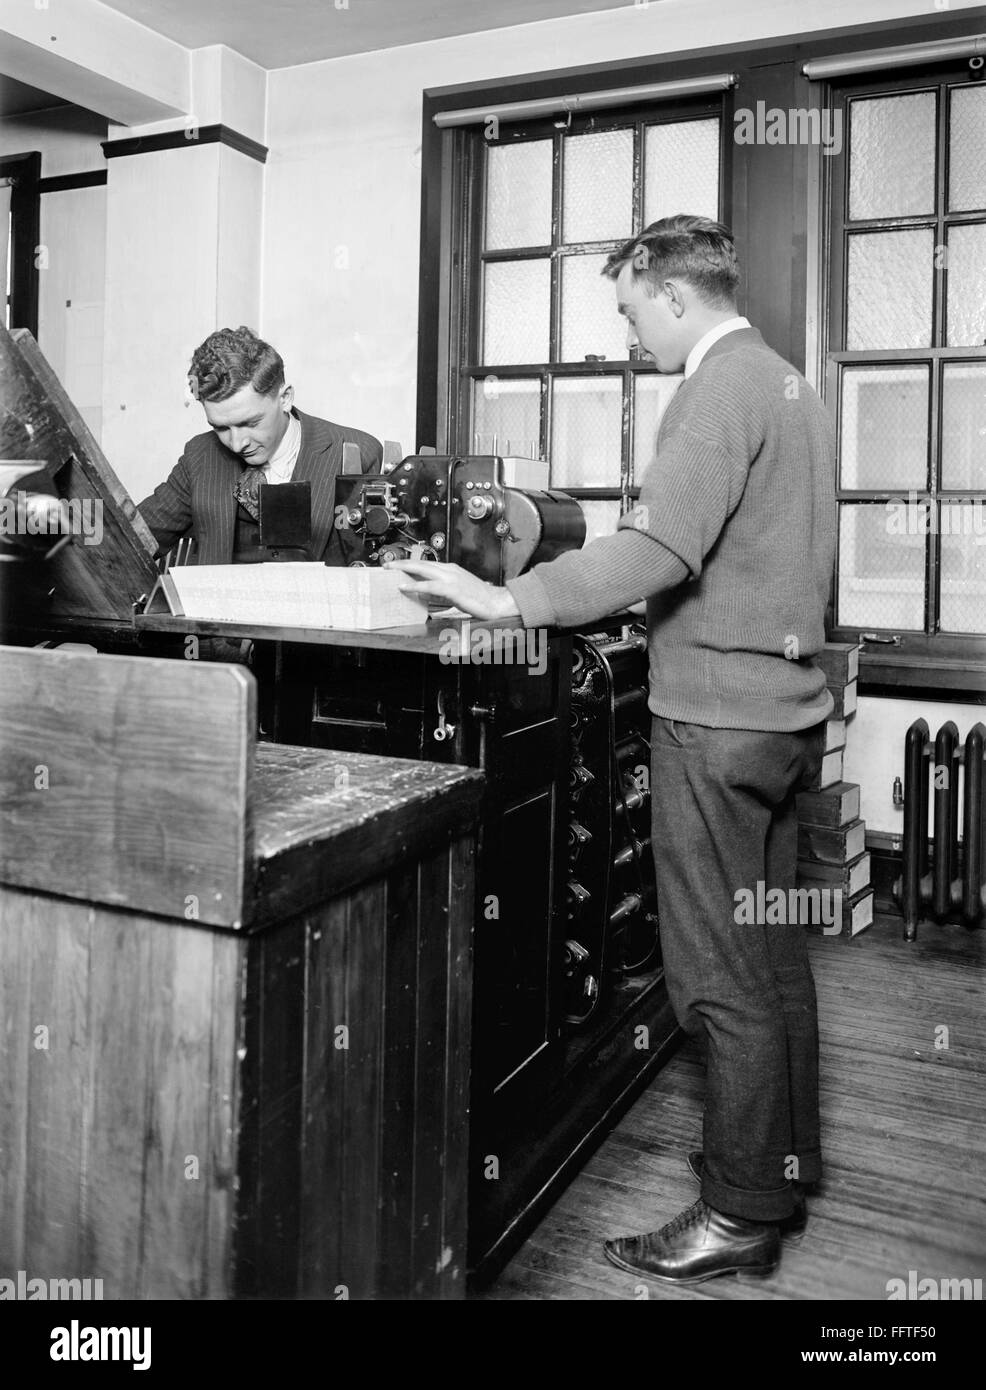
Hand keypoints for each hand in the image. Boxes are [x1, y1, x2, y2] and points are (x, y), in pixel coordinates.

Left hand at [384, 559, 520, 620]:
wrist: (497, 602)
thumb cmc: (481, 599)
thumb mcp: (458, 592)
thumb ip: (442, 591)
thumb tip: (426, 595)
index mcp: (452, 570)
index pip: (427, 564)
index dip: (411, 564)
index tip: (398, 566)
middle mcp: (450, 570)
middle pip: (421, 563)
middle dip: (403, 563)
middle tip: (387, 564)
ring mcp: (451, 578)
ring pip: (423, 569)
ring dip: (405, 569)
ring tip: (391, 570)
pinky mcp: (453, 588)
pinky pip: (429, 585)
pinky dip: (415, 585)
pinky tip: (405, 586)